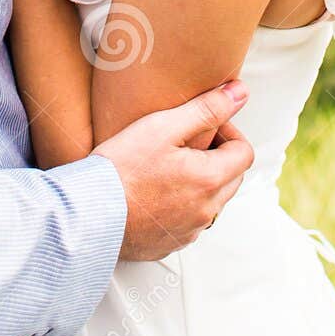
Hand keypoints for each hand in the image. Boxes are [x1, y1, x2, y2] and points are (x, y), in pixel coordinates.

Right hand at [94, 80, 254, 259]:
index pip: (244, 152)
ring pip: (212, 200)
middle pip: (232, 177)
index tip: (202, 125)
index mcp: (210, 179)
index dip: (228, 131)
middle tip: (184, 141)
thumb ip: (206, 108)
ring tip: (166, 164)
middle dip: (217, 155)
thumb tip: (239, 92)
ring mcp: (190, 230)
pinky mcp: (171, 243)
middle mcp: (206, 211)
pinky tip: (153, 190)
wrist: (89, 213)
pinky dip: (182, 203)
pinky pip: (190, 220)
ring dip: (201, 181)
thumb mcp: (162, 126)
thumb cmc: (121, 168)